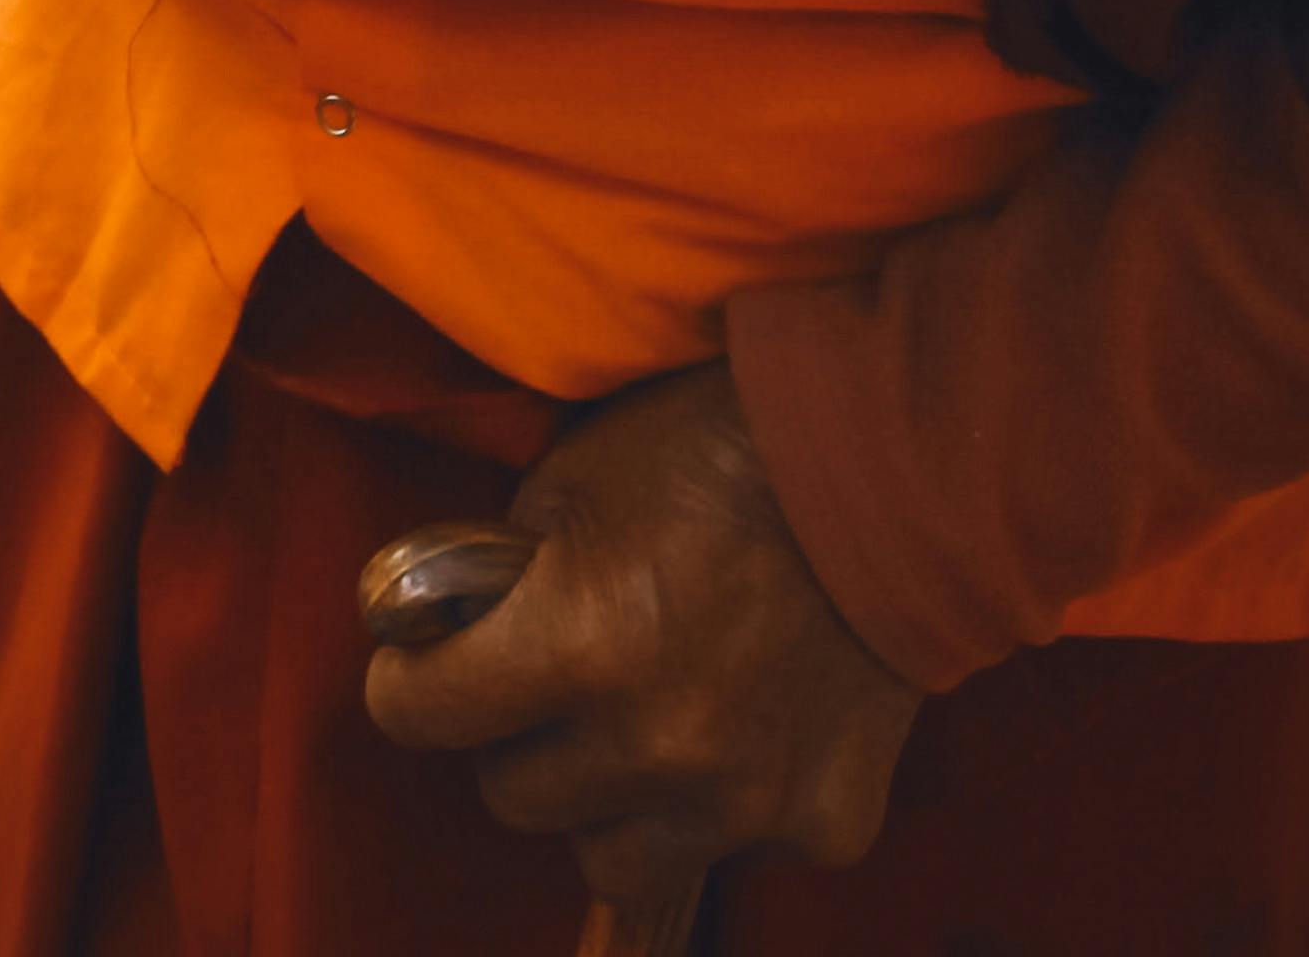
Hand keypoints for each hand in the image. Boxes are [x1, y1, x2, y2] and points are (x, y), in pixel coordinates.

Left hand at [360, 364, 918, 909]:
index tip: (421, 666)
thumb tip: (426, 625)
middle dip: (513, 736)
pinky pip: (722, 849)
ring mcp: (745, 800)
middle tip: (549, 677)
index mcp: (582, 644)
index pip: (422, 717)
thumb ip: (492, 569)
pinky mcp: (819, 826)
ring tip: (635, 715)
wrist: (899, 469)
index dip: (410, 682)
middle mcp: (659, 744)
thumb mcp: (570, 479)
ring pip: (607, 855)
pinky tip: (738, 719)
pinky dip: (713, 802)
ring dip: (603, 796)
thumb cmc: (718, 452)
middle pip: (512, 797)